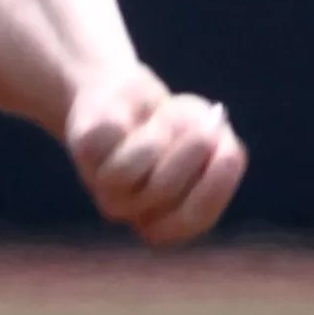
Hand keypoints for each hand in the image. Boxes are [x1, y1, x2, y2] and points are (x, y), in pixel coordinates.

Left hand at [62, 70, 247, 247]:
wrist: (125, 96)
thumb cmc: (175, 122)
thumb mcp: (210, 134)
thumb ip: (218, 147)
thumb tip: (212, 143)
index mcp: (171, 217)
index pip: (194, 219)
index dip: (214, 185)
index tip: (230, 151)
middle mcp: (133, 211)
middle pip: (163, 188)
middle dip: (192, 147)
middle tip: (205, 121)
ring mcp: (103, 184)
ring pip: (131, 167)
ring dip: (160, 130)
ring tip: (166, 114)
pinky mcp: (83, 150)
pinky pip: (110, 134)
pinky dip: (130, 116)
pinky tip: (131, 114)